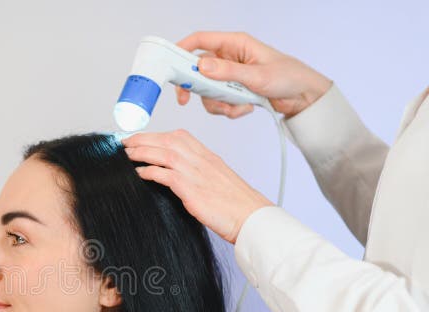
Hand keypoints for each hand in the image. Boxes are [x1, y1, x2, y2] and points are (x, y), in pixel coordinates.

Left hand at [123, 130, 272, 243]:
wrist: (250, 216)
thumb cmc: (235, 202)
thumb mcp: (216, 177)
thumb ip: (197, 170)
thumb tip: (176, 172)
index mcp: (206, 154)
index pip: (177, 136)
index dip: (155, 134)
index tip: (139, 137)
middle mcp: (200, 159)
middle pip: (166, 140)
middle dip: (142, 139)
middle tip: (124, 143)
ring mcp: (195, 172)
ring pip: (163, 153)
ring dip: (141, 152)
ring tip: (126, 155)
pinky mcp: (191, 189)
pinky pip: (165, 175)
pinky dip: (149, 171)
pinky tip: (139, 173)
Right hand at [175, 31, 332, 118]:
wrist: (303, 97)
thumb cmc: (288, 77)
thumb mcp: (257, 76)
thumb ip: (228, 72)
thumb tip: (202, 68)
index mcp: (234, 44)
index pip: (200, 41)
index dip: (181, 50)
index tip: (168, 65)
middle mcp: (228, 58)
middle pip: (197, 70)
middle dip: (195, 88)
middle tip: (185, 99)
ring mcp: (229, 76)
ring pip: (206, 91)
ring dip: (217, 103)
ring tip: (237, 106)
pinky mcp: (233, 91)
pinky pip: (218, 103)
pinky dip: (229, 110)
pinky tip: (245, 108)